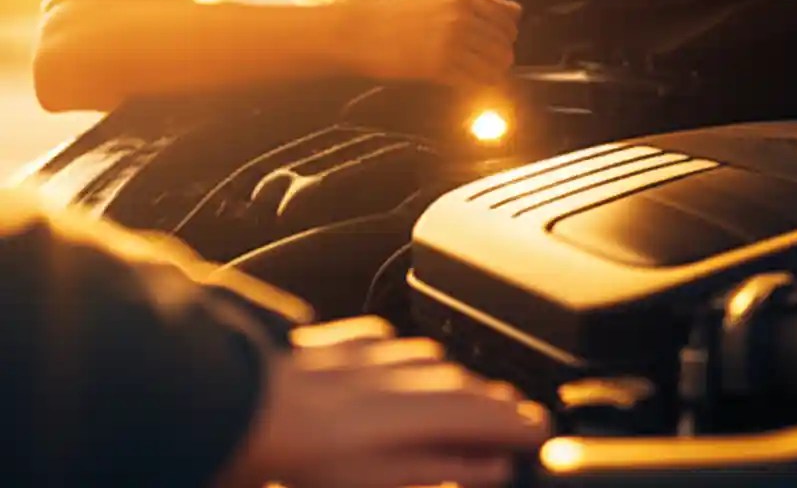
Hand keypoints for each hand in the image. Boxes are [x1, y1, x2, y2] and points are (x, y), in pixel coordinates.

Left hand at [218, 317, 547, 487]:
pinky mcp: (339, 344)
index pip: (489, 413)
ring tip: (470, 398)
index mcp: (420, 412)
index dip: (521, 425)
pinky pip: (389, 344)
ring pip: (432, 362)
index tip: (540, 433)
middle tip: (516, 420)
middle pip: (465, 384)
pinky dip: (409, 359)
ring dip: (457, 380)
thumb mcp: (378, 480)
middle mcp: (403, 374)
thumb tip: (489, 467)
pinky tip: (404, 364)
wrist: (235, 404)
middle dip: (495, 403)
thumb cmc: (298, 453)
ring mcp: (372, 354)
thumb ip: (439, 470)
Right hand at [345, 0, 520, 87]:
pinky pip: (478, 80)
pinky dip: (478, 86)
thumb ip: (476, 1)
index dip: (506, 34)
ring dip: (493, 73)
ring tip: (479, 76)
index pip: (509, 17)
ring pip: (498, 62)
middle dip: (500, 56)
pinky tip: (468, 84)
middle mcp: (463, 14)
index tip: (496, 44)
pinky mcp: (443, 64)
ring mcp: (454, 39)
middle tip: (487, 64)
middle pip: (506, 42)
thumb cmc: (394, 13)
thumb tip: (516, 10)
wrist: (363, 32)